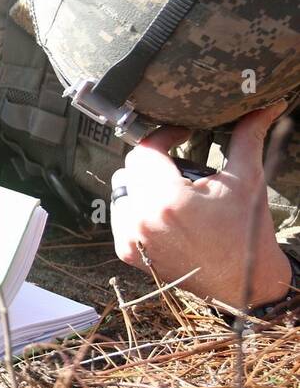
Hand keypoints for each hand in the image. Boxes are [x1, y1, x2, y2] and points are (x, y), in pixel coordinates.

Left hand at [110, 102, 291, 309]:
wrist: (243, 281)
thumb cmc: (246, 230)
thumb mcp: (247, 180)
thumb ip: (247, 138)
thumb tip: (266, 105)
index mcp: (167, 199)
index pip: (145, 150)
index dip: (163, 137)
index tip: (181, 135)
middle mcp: (142, 219)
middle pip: (130, 169)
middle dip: (153, 161)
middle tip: (180, 164)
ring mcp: (131, 238)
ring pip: (121, 192)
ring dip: (142, 185)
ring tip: (173, 189)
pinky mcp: (127, 252)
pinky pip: (120, 216)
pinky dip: (137, 209)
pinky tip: (164, 213)